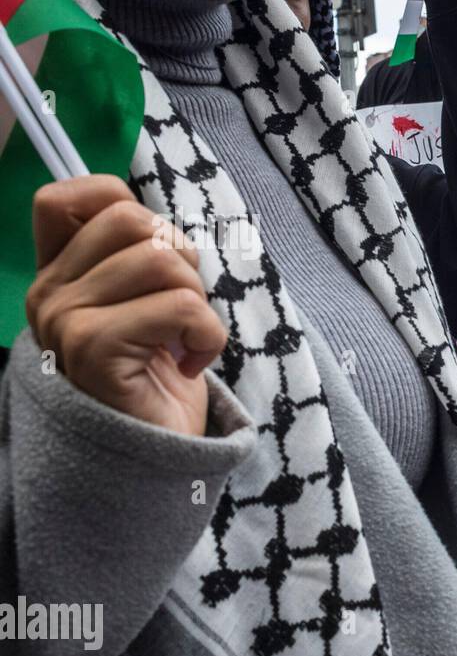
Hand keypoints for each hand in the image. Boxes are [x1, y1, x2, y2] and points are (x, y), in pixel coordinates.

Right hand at [26, 176, 225, 436]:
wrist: (153, 458)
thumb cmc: (156, 379)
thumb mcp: (145, 306)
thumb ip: (138, 261)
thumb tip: (163, 225)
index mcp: (59, 275)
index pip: (64, 196)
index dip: (120, 201)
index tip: (155, 252)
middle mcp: (50, 293)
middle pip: (129, 219)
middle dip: (181, 256)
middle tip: (183, 307)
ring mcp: (65, 319)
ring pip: (160, 260)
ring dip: (198, 299)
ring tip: (186, 338)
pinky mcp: (94, 346)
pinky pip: (179, 306)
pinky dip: (207, 334)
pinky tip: (192, 363)